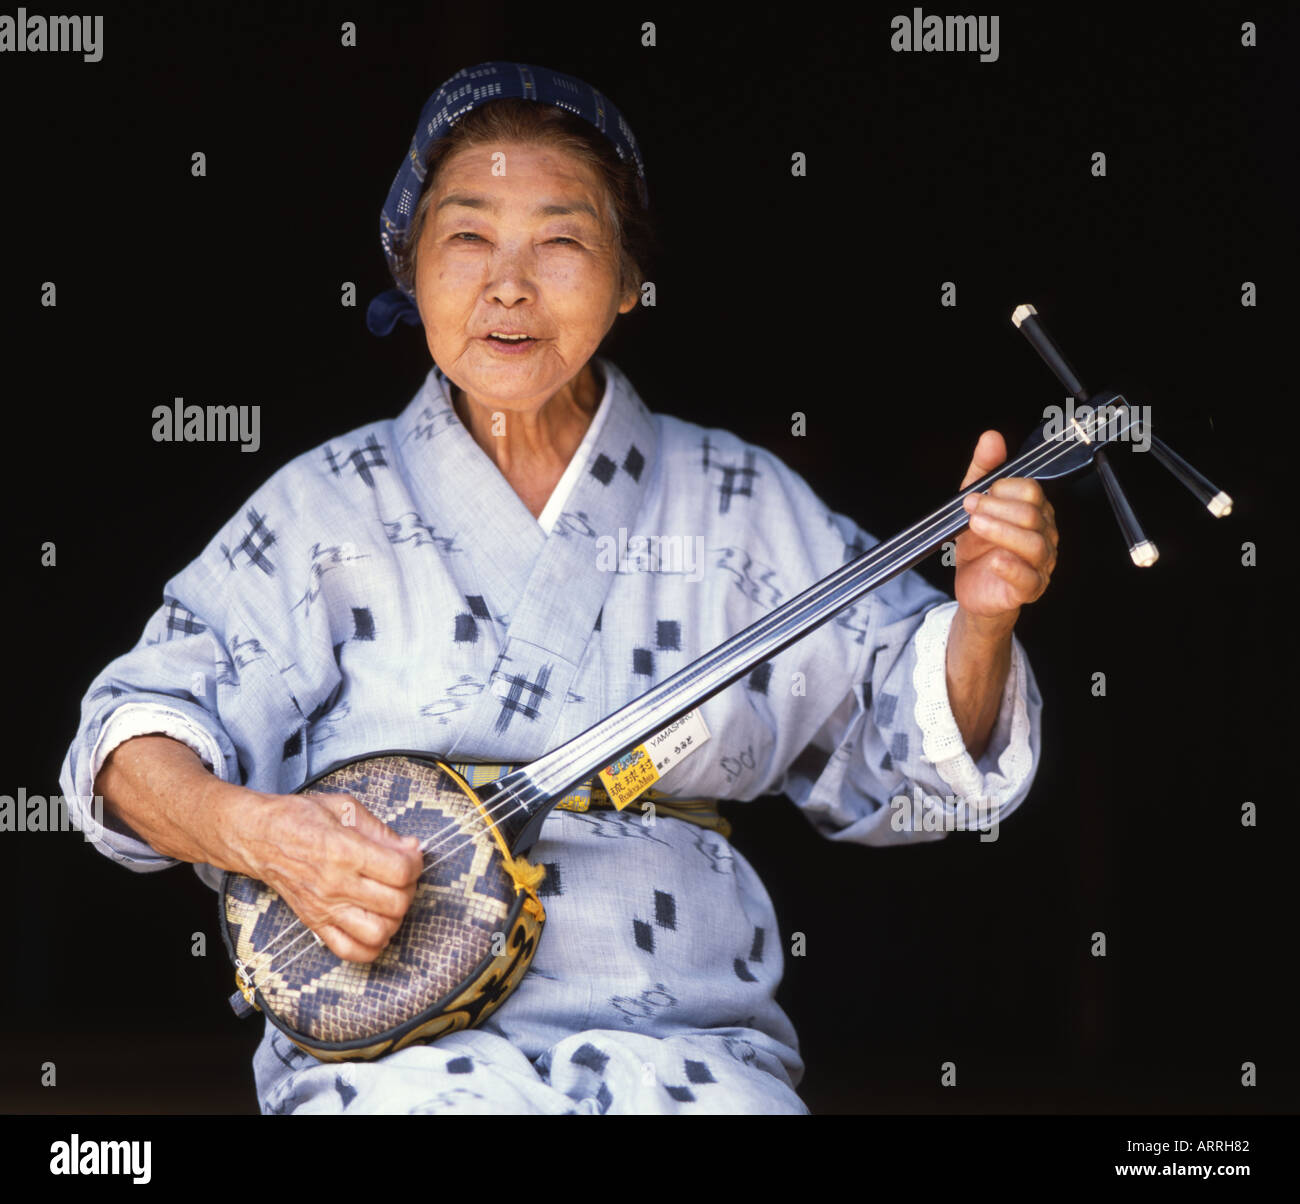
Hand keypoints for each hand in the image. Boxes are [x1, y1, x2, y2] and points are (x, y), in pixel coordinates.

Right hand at [227, 789, 424, 962]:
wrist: (259, 837)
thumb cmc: (300, 818)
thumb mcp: (345, 808)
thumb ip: (382, 830)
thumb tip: (412, 848)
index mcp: (345, 851)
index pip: (400, 871)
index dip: (416, 863)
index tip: (411, 856)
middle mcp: (335, 884)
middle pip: (395, 903)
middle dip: (409, 889)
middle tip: (402, 877)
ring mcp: (324, 908)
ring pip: (378, 933)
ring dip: (393, 919)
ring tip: (389, 901)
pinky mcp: (315, 924)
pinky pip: (349, 951)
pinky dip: (371, 946)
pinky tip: (374, 925)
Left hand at [954, 430, 1058, 626]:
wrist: (974, 587)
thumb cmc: (979, 546)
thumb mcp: (975, 505)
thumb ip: (983, 471)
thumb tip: (991, 438)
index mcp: (1035, 510)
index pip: (1031, 490)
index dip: (1001, 490)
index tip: (975, 495)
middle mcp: (1044, 534)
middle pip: (1031, 514)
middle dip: (996, 508)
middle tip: (969, 509)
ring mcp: (1041, 563)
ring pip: (1033, 544)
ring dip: (1000, 532)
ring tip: (975, 526)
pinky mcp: (1030, 588)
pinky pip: (1028, 578)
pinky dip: (1011, 567)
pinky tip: (994, 560)